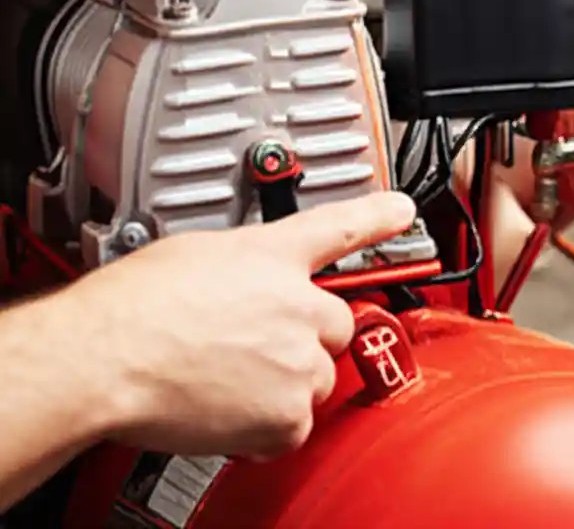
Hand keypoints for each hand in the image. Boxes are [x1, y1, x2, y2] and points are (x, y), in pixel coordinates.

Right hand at [65, 192, 414, 457]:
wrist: (104, 358)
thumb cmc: (129, 308)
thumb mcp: (191, 254)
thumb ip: (238, 266)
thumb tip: (240, 278)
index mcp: (272, 255)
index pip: (341, 227)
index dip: (378, 217)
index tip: (402, 210)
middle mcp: (299, 304)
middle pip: (335, 324)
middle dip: (303, 338)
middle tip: (252, 347)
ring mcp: (299, 358)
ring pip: (316, 378)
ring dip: (284, 384)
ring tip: (226, 379)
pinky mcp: (288, 412)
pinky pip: (295, 426)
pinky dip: (266, 428)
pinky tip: (225, 411)